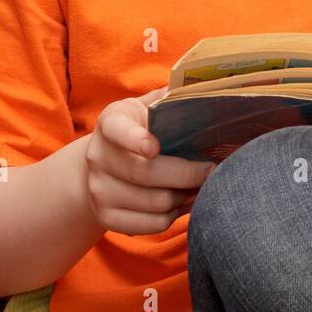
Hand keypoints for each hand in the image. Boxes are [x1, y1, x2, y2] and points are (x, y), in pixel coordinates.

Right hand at [83, 85, 216, 235]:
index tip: (154, 147)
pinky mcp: (107, 218)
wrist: (102, 165)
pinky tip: (182, 201)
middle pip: (146, 174)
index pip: (119, 130)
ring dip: (185, 196)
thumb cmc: (139, 129)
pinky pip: (153, 224)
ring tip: (197, 184)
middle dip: (189, 173)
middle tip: (213, 169)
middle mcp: (98, 157)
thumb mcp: (148, 107)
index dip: (135, 139)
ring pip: (156, 202)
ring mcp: (99, 190)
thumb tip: (211, 87)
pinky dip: (174, 215)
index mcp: (111, 122)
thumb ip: (172, 97)